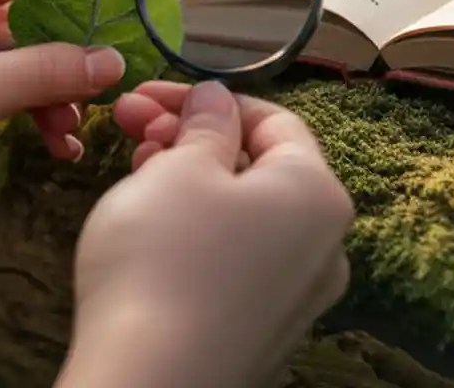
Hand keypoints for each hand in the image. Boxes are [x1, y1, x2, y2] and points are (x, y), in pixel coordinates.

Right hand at [56, 81, 354, 387]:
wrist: (149, 387)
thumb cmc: (165, 260)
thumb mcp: (179, 168)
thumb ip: (205, 124)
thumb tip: (218, 100)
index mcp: (317, 193)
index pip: (274, 120)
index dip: (208, 99)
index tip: (149, 95)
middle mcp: (324, 246)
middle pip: (257, 167)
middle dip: (191, 138)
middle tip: (129, 127)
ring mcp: (297, 298)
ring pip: (243, 216)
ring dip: (189, 181)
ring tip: (132, 174)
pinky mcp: (263, 334)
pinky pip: (236, 263)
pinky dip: (197, 233)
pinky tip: (149, 230)